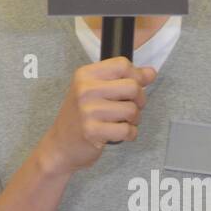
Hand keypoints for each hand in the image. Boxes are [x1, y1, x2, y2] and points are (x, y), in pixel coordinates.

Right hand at [42, 56, 157, 173]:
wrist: (60, 145)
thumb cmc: (80, 117)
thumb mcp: (96, 91)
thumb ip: (123, 79)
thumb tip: (151, 72)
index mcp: (85, 75)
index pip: (123, 65)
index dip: (137, 76)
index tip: (135, 87)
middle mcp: (85, 90)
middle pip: (133, 86)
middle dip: (140, 100)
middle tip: (131, 107)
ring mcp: (88, 111)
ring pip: (132, 110)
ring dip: (134, 119)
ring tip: (123, 121)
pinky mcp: (93, 131)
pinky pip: (127, 130)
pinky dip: (130, 134)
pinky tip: (120, 133)